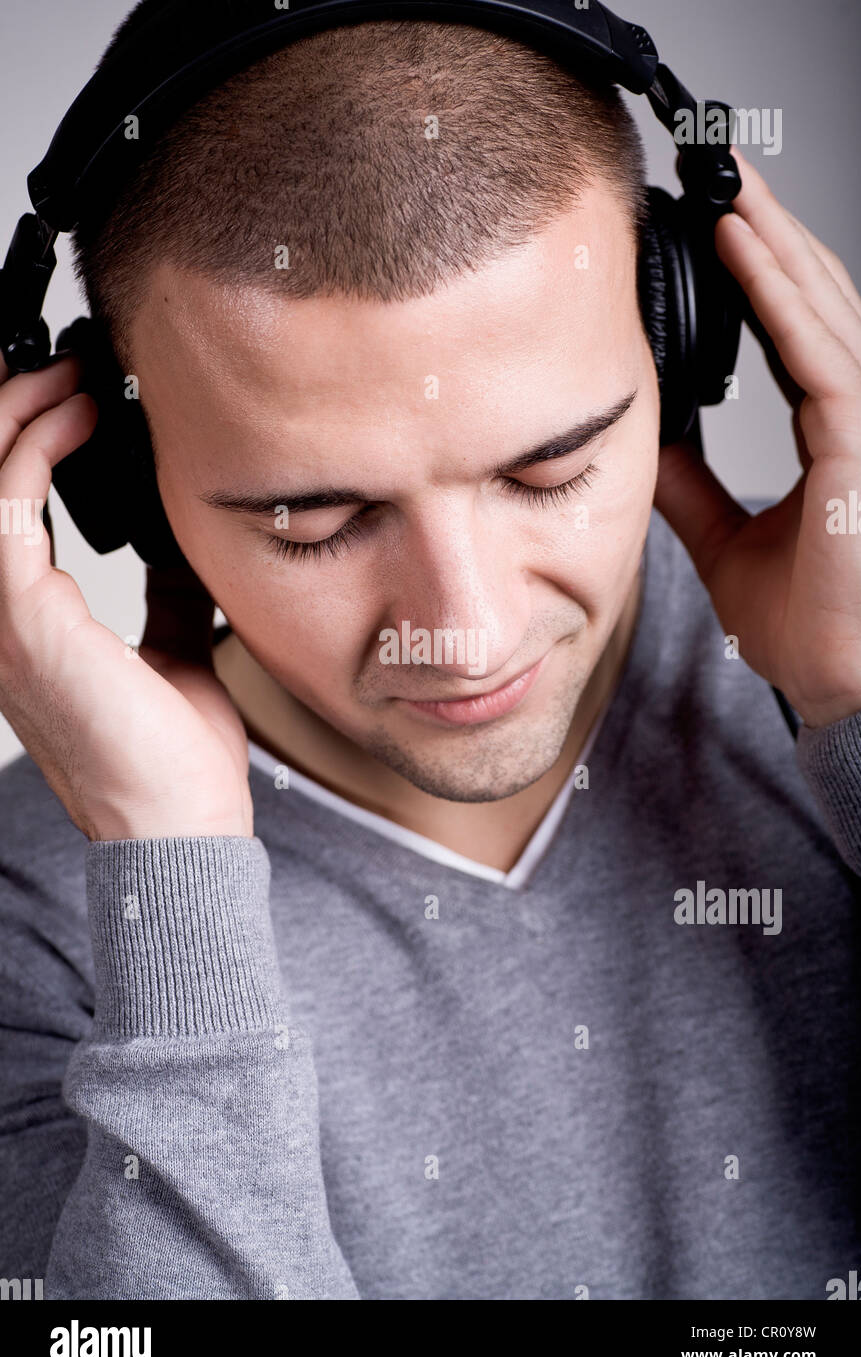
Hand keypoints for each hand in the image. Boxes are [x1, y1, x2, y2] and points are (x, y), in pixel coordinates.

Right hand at [0, 352, 252, 839]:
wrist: (181, 821)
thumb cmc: (172, 756)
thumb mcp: (175, 648)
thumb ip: (166, 594)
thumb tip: (179, 546)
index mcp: (29, 625)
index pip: (3, 514)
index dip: (25, 446)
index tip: (78, 402)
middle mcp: (1, 616)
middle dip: (8, 414)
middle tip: (62, 369)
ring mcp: (2, 615)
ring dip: (17, 415)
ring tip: (69, 378)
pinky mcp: (22, 613)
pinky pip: (8, 503)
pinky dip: (38, 447)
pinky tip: (81, 419)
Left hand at [654, 147, 860, 727]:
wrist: (842, 683)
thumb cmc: (808, 623)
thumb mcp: (724, 543)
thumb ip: (693, 488)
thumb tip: (650, 443)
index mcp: (831, 433)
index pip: (796, 332)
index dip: (759, 274)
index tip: (711, 228)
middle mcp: (858, 415)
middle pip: (813, 302)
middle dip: (766, 234)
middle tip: (717, 174)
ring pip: (822, 309)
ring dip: (772, 243)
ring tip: (723, 186)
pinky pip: (820, 354)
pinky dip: (779, 299)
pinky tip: (742, 250)